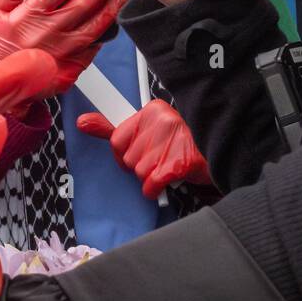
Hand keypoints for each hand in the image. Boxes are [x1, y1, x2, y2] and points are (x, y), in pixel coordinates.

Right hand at [0, 0, 126, 93]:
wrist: (4, 75)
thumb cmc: (5, 39)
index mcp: (29, 15)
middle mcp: (47, 33)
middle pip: (81, 6)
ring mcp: (61, 51)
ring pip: (92, 28)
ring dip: (109, 9)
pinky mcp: (70, 66)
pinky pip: (93, 47)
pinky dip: (104, 33)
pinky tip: (110, 20)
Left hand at [79, 99, 211, 199]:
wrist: (219, 155)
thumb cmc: (181, 144)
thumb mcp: (147, 129)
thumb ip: (111, 127)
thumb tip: (82, 123)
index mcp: (153, 110)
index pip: (117, 139)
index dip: (126, 153)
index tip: (142, 151)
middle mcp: (162, 122)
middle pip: (127, 159)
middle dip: (140, 166)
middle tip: (160, 159)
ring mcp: (171, 142)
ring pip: (138, 173)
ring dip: (150, 177)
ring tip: (168, 166)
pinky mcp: (178, 163)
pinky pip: (150, 185)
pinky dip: (155, 189)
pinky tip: (167, 179)